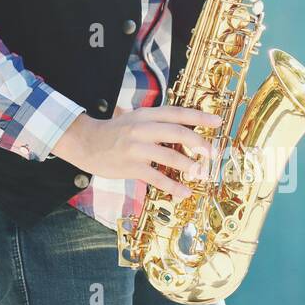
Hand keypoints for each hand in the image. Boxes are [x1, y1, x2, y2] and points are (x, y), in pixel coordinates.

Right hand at [52, 104, 222, 199]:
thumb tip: (185, 130)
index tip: (217, 122)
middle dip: (198, 142)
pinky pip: (156, 177)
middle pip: (176, 132)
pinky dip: (172, 186)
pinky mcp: (131, 167)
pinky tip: (184, 192)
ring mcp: (136, 148)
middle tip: (213, 153)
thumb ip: (157, 123)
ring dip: (189, 166)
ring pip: (169, 156)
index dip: (198, 117)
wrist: (86, 143)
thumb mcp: (135, 120)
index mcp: (146, 115)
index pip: (176, 113)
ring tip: (202, 173)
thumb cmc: (114, 132)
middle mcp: (142, 129)